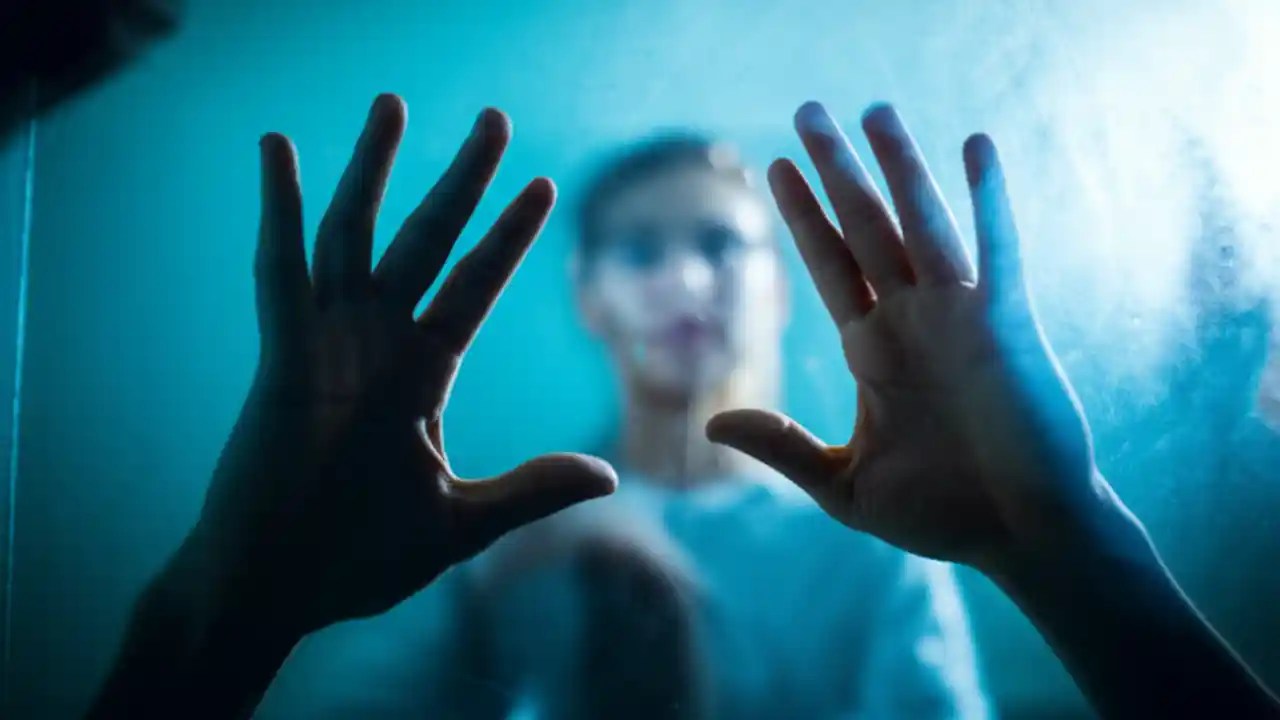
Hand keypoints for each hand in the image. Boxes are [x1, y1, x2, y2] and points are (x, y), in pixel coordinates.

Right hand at [175, 94, 615, 637]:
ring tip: (393, 104)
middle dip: (459, 182)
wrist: (278, 595)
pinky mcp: (281, 361)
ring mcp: (325, 347)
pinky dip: (278, 211)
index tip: (542, 187)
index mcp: (418, 376)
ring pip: (354, 238)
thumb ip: (529, 491)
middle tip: (496, 119)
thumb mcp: (459, 521)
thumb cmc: (357, 560)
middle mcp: (375, 347)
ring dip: (372, 170)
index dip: (506, 238)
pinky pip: (281, 274)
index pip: (473, 288)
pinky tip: (281, 152)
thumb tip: (609, 476)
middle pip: (425, 242)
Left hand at [708, 102, 1133, 574]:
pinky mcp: (1006, 326)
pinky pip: (996, 251)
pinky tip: (975, 147)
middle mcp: (911, 321)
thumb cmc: (943, 514)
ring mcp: (959, 318)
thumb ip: (783, 448)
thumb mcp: (845, 484)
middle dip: (837, 170)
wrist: (1025, 537)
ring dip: (899, 167)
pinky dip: (987, 201)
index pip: (829, 265)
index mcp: (873, 351)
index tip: (775, 167)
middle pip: (864, 228)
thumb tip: (712, 423)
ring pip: (921, 225)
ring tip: (875, 110)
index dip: (803, 215)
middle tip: (808, 111)